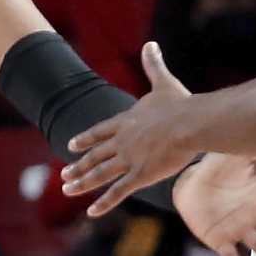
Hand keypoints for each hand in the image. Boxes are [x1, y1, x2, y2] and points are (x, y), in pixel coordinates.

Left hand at [61, 43, 201, 216]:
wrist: (191, 123)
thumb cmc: (181, 104)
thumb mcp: (164, 82)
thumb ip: (153, 65)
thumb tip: (150, 44)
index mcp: (127, 120)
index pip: (100, 131)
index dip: (85, 138)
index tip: (71, 145)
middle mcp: (123, 141)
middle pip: (95, 155)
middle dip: (79, 165)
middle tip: (64, 174)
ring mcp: (129, 159)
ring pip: (100, 174)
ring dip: (83, 183)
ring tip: (68, 189)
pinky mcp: (141, 175)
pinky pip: (118, 192)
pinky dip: (104, 203)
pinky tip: (91, 212)